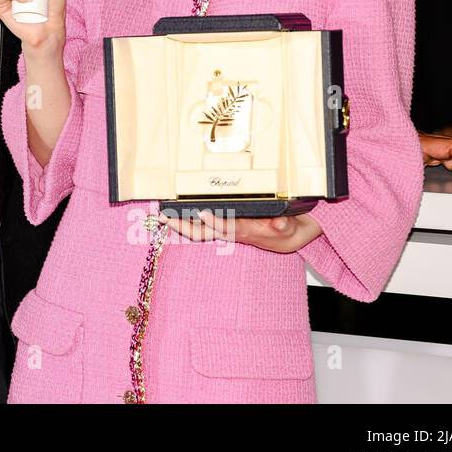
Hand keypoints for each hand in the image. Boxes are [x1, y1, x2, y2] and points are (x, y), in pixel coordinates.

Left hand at [157, 208, 323, 253]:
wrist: (286, 238)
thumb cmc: (286, 230)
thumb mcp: (290, 227)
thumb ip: (284, 225)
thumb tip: (280, 223)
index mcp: (246, 231)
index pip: (228, 227)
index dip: (216, 222)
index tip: (203, 213)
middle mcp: (231, 232)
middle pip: (203, 232)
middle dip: (183, 226)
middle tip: (164, 218)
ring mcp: (225, 230)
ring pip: (198, 229)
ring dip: (179, 223)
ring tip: (161, 216)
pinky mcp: (223, 226)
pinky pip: (200, 226)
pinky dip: (185, 220)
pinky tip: (171, 214)